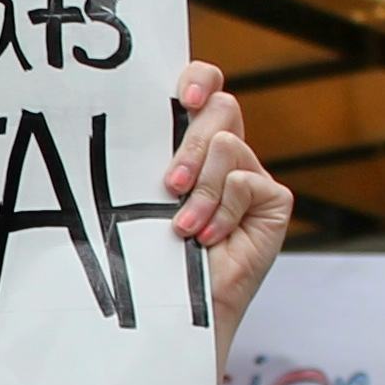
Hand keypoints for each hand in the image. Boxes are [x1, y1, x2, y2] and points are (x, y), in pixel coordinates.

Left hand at [165, 62, 293, 375]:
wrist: (173, 307)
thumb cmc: (146, 252)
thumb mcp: (139, 196)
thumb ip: (143, 157)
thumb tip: (112, 118)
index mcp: (188, 140)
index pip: (203, 84)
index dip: (198, 78)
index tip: (181, 98)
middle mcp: (222, 151)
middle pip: (221, 108)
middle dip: (191, 144)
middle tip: (169, 184)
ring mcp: (250, 174)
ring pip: (230, 145)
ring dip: (201, 189)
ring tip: (182, 225)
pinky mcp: (272, 201)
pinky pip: (246, 183)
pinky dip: (222, 211)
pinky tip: (208, 238)